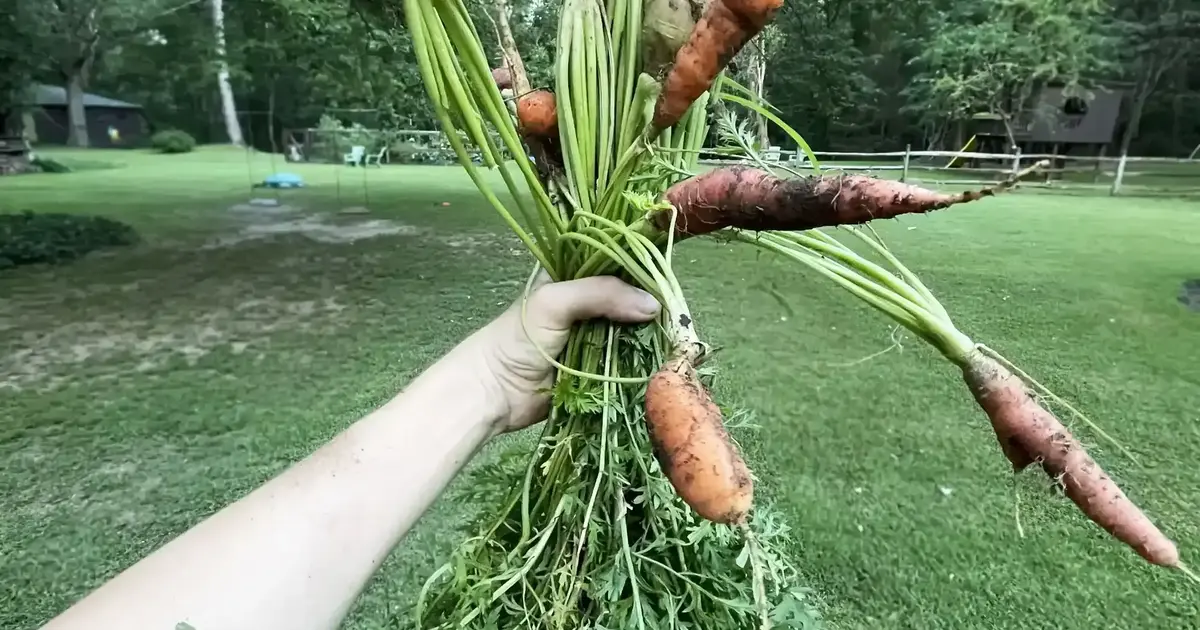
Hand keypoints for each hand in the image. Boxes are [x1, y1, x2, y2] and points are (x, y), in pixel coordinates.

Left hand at [470, 273, 660, 432]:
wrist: (495, 392)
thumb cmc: (517, 338)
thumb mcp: (555, 302)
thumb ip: (601, 294)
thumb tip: (653, 306)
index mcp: (573, 277)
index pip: (615, 262)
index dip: (641, 266)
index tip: (669, 273)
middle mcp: (587, 304)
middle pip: (629, 298)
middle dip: (651, 305)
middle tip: (678, 311)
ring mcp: (594, 338)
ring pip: (632, 331)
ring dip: (651, 336)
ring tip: (678, 335)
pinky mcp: (599, 369)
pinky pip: (627, 361)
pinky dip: (643, 362)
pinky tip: (664, 359)